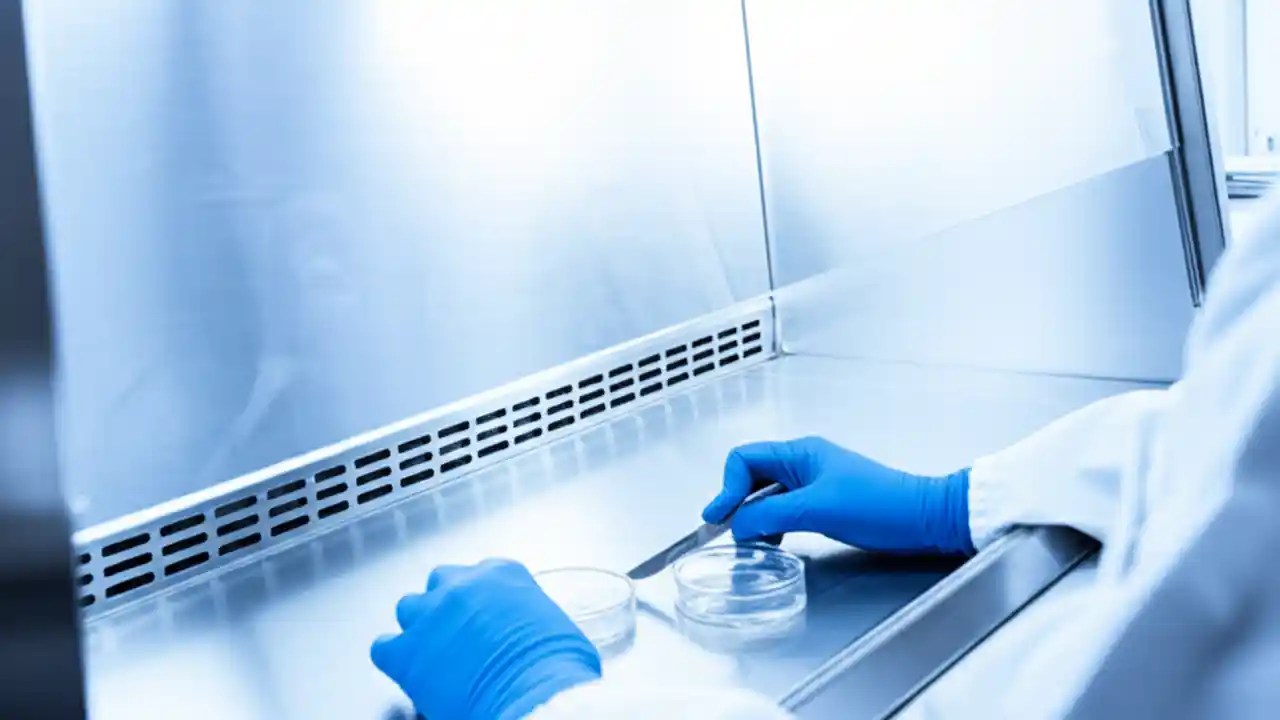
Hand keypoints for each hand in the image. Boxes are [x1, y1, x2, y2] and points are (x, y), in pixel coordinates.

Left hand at [371, 559, 600, 719]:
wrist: (534, 695)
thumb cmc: (556, 668)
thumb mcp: (555, 627)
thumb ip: (530, 619)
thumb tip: (529, 639)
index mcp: (503, 574)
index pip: (482, 574)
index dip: (483, 599)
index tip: (487, 617)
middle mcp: (463, 584)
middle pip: (441, 581)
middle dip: (447, 605)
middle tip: (458, 635)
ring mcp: (430, 614)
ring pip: (409, 607)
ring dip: (418, 627)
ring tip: (433, 654)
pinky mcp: (406, 651)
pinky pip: (383, 647)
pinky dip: (393, 658)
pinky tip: (409, 673)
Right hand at [702, 437, 973, 553]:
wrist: (924, 518)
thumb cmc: (879, 504)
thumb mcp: (817, 508)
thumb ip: (771, 514)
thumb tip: (738, 525)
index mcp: (800, 453)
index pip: (745, 460)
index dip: (727, 487)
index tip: (719, 517)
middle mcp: (803, 464)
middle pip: (752, 478)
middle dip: (735, 503)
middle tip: (721, 530)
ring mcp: (814, 485)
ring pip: (767, 497)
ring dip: (753, 518)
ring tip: (747, 542)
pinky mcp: (824, 505)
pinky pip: (784, 511)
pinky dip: (772, 526)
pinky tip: (773, 544)